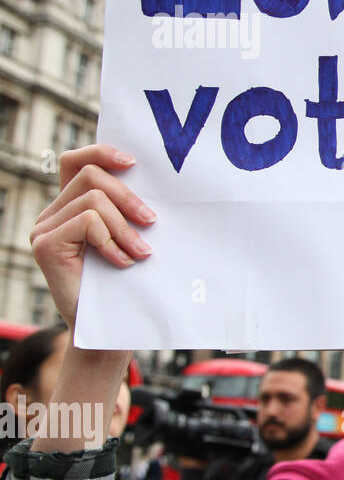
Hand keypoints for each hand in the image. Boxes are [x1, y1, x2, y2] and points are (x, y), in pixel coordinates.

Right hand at [29, 145, 154, 327]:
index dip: (102, 152)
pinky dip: (112, 241)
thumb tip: (161, 182)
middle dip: (129, 197)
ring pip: (94, 200)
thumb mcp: (132, 237)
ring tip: (141, 253)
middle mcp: (53, 213)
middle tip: (153, 223)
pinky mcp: (45, 245)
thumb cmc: (128, 282)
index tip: (134, 163)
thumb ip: (130, 210)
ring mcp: (45, 228)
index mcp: (73, 205)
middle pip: (92, 176)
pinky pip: (87, 222)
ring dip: (125, 226)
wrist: (110, 327)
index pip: (77, 161)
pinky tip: (122, 263)